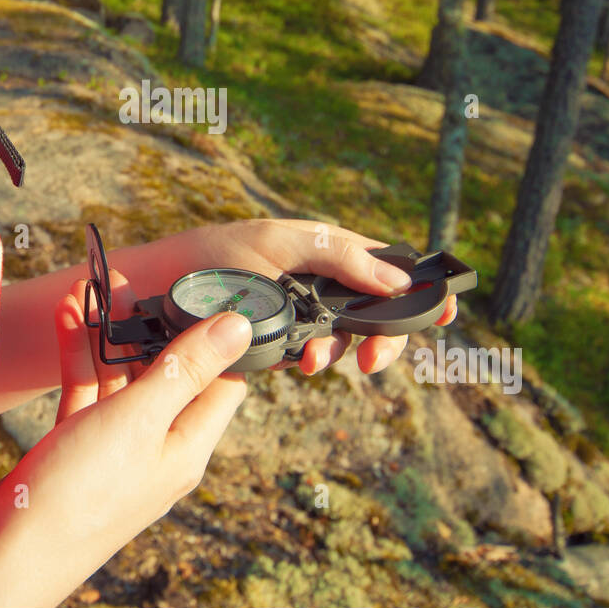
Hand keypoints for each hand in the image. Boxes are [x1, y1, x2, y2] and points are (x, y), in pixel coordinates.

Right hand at [7, 272, 253, 573]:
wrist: (2, 556)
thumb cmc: (76, 495)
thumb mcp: (138, 419)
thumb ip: (186, 369)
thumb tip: (240, 327)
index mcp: (186, 447)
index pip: (223, 382)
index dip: (216, 337)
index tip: (200, 293)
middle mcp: (156, 449)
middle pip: (167, 374)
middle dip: (150, 325)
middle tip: (133, 282)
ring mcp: (113, 450)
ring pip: (120, 380)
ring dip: (108, 334)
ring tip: (95, 286)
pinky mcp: (75, 450)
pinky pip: (85, 393)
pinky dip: (77, 356)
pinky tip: (66, 317)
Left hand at [157, 219, 457, 376]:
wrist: (160, 288)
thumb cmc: (219, 253)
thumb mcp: (281, 245)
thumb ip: (340, 259)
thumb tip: (396, 282)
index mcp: (330, 249)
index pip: (390, 267)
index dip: (423, 288)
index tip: (448, 311)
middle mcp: (324, 282)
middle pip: (379, 313)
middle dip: (384, 338)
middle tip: (373, 361)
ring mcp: (305, 313)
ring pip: (349, 339)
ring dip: (343, 352)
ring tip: (317, 360)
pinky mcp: (284, 340)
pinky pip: (317, 353)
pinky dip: (317, 359)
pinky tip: (302, 362)